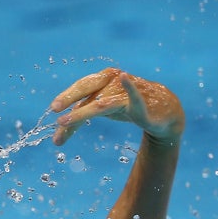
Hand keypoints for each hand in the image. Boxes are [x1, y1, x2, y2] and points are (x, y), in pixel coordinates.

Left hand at [48, 68, 183, 146]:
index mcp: (99, 81)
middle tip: (56, 110)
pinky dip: (129, 87)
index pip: (79, 91)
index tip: (53, 112)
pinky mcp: (141, 103)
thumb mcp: (100, 112)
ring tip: (68, 120)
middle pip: (87, 88)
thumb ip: (78, 121)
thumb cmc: (126, 107)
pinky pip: (134, 95)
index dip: (66, 99)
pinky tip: (124, 78)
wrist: (163, 110)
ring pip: (102, 102)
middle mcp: (111, 82)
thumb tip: (55, 140)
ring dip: (84, 112)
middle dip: (70, 97)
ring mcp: (126, 91)